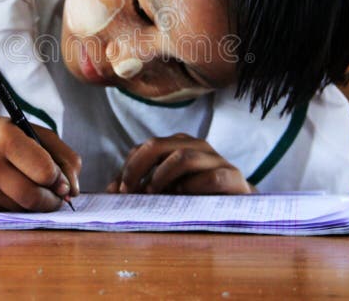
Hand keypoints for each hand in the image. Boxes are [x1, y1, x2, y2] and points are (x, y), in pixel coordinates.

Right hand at [0, 113, 81, 211]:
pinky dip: (21, 208)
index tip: (62, 179)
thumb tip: (73, 192)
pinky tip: (15, 192)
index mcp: (5, 139)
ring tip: (33, 186)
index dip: (60, 179)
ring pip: (23, 210)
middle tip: (56, 193)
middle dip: (52, 199)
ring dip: (37, 205)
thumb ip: (63, 156)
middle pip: (34, 197)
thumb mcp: (34, 132)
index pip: (44, 172)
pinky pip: (11, 215)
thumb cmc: (1, 135)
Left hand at [105, 133, 252, 194]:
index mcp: (177, 144)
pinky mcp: (232, 177)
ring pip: (182, 157)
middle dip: (137, 169)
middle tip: (129, 192)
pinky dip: (193, 187)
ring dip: (162, 177)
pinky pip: (211, 177)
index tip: (118, 191)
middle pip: (157, 145)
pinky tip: (183, 197)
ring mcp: (215, 159)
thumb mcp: (166, 188)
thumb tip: (109, 192)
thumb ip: (140, 187)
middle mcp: (195, 145)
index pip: (144, 147)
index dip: (128, 168)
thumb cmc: (197, 194)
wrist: (239, 205)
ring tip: (154, 195)